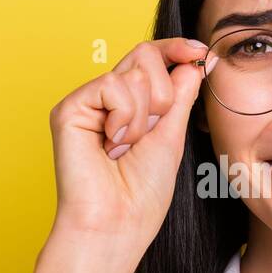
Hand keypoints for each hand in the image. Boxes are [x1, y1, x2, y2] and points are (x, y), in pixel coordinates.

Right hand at [47, 37, 206, 252]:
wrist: (119, 223)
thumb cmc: (142, 193)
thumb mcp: (173, 134)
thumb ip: (181, 93)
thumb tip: (195, 59)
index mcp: (130, 105)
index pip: (152, 59)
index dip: (176, 49)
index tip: (201, 51)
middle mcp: (106, 99)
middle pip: (145, 55)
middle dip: (164, 95)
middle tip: (152, 133)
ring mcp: (87, 103)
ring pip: (133, 73)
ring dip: (145, 116)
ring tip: (127, 148)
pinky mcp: (69, 108)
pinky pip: (112, 85)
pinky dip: (125, 117)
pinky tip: (112, 144)